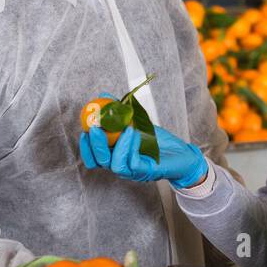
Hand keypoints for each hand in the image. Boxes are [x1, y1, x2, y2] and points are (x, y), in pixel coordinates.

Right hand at [80, 119, 208, 187]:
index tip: (85, 130)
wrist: (181, 152)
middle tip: (95, 129)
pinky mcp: (146, 171)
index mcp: (115, 156)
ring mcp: (133, 171)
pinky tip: (135, 133)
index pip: (94, 158)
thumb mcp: (136, 121)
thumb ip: (119, 111)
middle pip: (100, 162)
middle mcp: (121, 165)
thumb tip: (103, 95)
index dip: (86, 147)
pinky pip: (133, 163)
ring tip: (124, 128)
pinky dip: (131, 147)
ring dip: (116, 145)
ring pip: (115, 165)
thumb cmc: (158, 140)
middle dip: (95, 146)